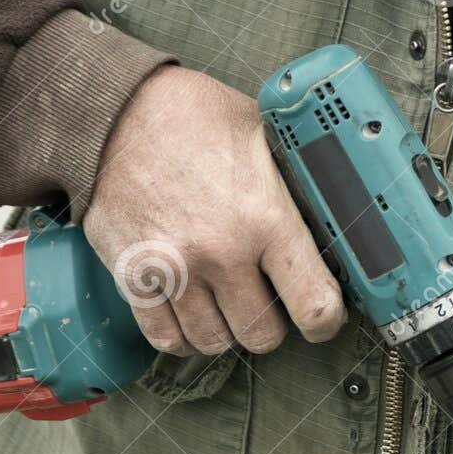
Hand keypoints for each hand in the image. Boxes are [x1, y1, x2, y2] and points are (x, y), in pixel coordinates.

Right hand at [83, 66, 344, 355]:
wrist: (116, 111)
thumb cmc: (196, 121)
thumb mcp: (266, 140)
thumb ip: (298, 189)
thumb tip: (336, 223)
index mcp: (266, 218)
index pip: (314, 305)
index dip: (325, 322)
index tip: (321, 319)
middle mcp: (221, 251)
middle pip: (262, 335)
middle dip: (270, 323)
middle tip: (266, 300)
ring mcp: (174, 268)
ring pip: (215, 342)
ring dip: (226, 330)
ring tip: (227, 303)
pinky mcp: (133, 276)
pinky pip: (166, 338)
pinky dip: (182, 336)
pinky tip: (192, 314)